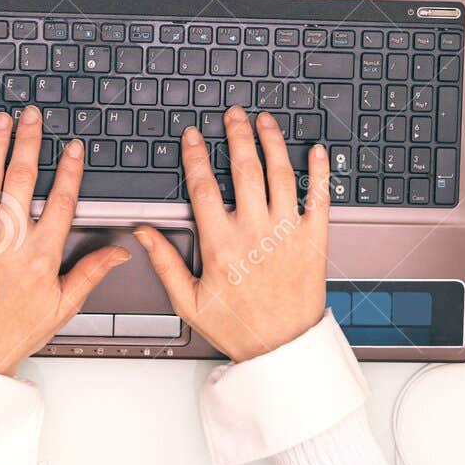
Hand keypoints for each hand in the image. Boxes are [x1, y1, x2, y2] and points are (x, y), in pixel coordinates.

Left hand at [0, 106, 129, 375]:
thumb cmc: (16, 329)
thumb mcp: (63, 305)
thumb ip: (91, 271)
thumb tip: (120, 251)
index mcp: (41, 255)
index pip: (61, 200)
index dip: (69, 170)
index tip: (73, 148)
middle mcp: (9, 242)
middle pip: (23, 179)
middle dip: (30, 142)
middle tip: (34, 117)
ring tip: (4, 121)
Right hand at [134, 107, 329, 361]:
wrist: (284, 350)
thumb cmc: (239, 328)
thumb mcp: (189, 302)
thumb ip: (165, 263)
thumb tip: (143, 233)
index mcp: (222, 245)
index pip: (203, 187)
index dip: (195, 156)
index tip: (193, 136)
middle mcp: (255, 232)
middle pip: (244, 169)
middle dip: (236, 135)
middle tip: (233, 115)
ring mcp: (288, 232)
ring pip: (280, 174)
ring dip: (271, 141)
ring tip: (264, 121)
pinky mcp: (315, 239)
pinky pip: (320, 197)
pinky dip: (321, 171)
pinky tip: (317, 150)